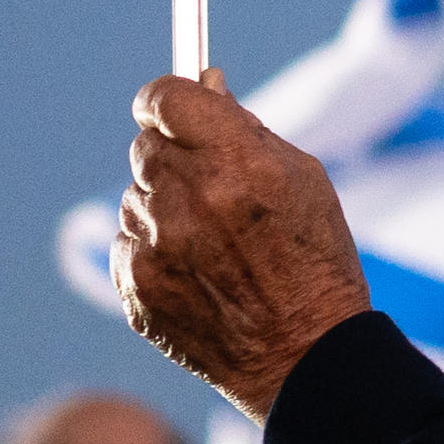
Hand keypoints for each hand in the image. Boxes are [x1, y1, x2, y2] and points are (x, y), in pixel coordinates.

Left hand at [116, 76, 379, 418]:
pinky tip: (197, 273)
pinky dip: (154, 250)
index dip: (168, 100)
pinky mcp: (136, 285)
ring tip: (212, 243)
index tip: (174, 109)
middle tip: (211, 187)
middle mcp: (191, 200)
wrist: (305, 358)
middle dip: (174, 156)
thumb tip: (204, 85)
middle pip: (146, 145)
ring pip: (136, 196)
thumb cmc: (315, 263)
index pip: (164, 98)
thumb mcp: (303, 180)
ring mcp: (158, 247)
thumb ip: (246, 128)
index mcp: (239, 164)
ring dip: (164, 206)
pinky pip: (128, 242)